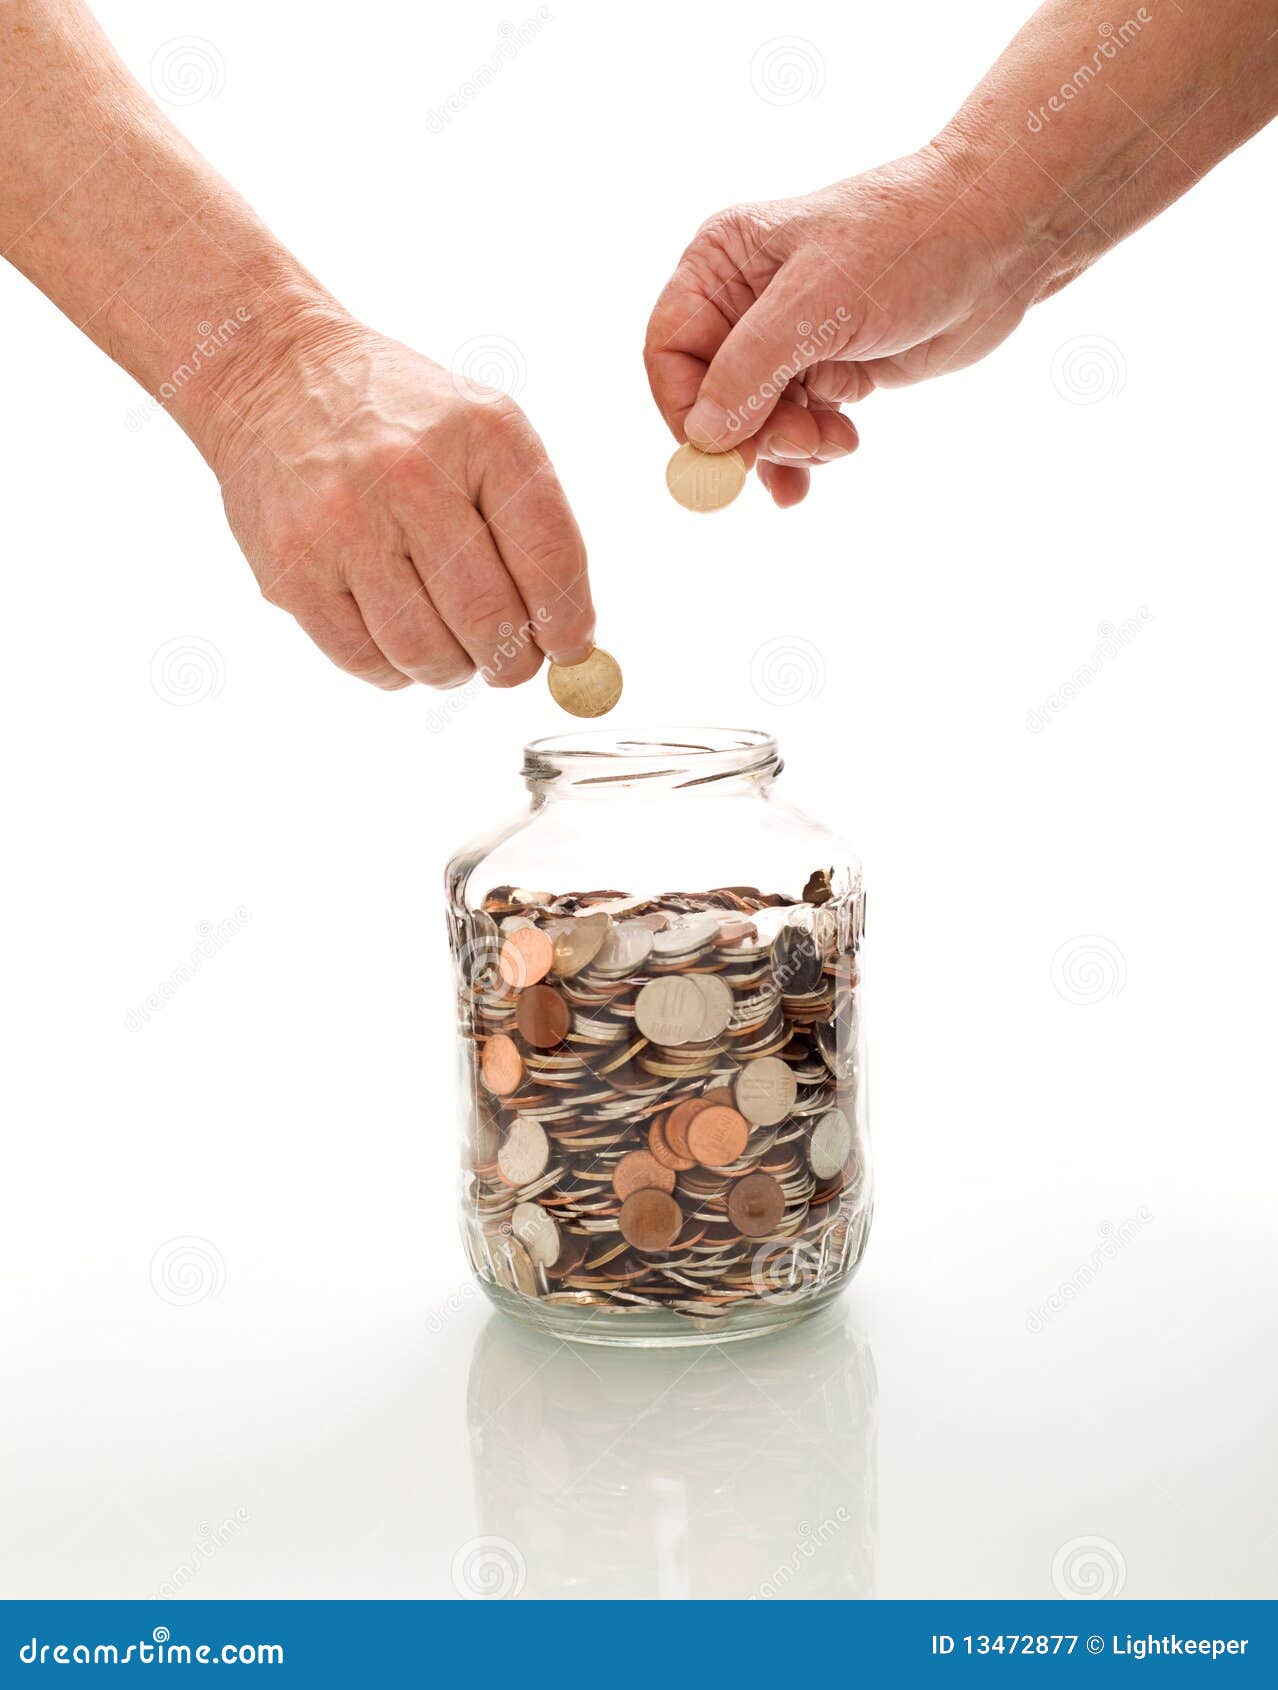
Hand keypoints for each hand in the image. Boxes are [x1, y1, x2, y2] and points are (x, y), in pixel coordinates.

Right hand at [203, 315, 592, 689]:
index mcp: (483, 435)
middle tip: (512, 664)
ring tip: (455, 651)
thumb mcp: (486, 431)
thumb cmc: (403, 421)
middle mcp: (411, 474)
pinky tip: (402, 642)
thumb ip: (534, 524)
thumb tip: (570, 642)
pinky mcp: (291, 569)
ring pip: (425, 651)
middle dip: (513, 661)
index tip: (568, 647)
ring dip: (454, 670)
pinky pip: (364, 659)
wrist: (276, 376)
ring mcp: (343, 523)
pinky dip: (397, 670)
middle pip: (487, 616)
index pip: (549, 557)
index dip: (568, 622)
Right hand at [644, 148, 1034, 506]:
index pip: (669, 352)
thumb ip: (751, 369)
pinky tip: (816, 474)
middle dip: (749, 434)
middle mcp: (744, 303)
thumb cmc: (909, 243)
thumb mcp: (819, 301)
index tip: (723, 452)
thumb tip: (703, 437)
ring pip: (752, 422)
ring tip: (834, 444)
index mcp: (721, 263)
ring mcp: (787, 341)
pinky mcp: (828, 371)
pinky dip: (802, 458)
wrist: (1000, 239)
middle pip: (710, 397)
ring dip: (785, 448)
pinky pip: (791, 430)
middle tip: (800, 444)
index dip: (686, 409)